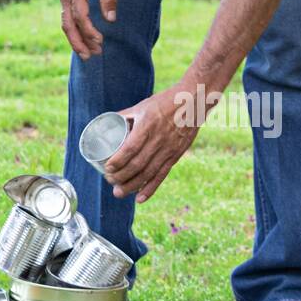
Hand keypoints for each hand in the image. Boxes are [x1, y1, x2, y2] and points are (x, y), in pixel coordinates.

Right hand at [60, 0, 116, 58]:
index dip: (89, 31)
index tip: (100, 41)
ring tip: (87, 53)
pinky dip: (74, 31)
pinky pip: (67, 19)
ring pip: (65, 24)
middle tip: (90, 56)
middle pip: (67, 25)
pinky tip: (83, 39)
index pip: (80, 16)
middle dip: (78, 43)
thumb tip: (111, 20)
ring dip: (75, 40)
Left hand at [103, 83, 198, 202]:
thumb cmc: (164, 102)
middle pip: (137, 165)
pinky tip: (139, 198)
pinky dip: (150, 188)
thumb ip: (126, 114)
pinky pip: (162, 175)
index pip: (130, 149)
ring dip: (132, 186)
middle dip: (121, 177)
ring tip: (118, 193)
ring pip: (148, 173)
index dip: (117, 161)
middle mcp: (158, 140)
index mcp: (147, 126)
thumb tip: (108, 121)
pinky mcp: (176, 156)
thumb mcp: (142, 106)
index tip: (107, 167)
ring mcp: (168, 149)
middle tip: (109, 180)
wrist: (193, 103)